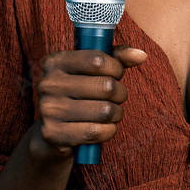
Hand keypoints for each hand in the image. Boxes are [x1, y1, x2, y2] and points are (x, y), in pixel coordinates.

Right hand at [29, 44, 147, 161]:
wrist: (52, 131)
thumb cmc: (79, 94)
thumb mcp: (93, 71)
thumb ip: (117, 58)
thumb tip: (141, 55)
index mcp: (56, 61)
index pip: (97, 59)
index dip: (116, 68)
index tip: (116, 74)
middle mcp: (48, 83)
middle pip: (106, 87)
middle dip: (120, 94)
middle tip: (116, 98)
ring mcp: (48, 109)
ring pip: (105, 111)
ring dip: (116, 114)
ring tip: (110, 113)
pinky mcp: (53, 134)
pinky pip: (97, 132)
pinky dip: (108, 131)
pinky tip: (103, 128)